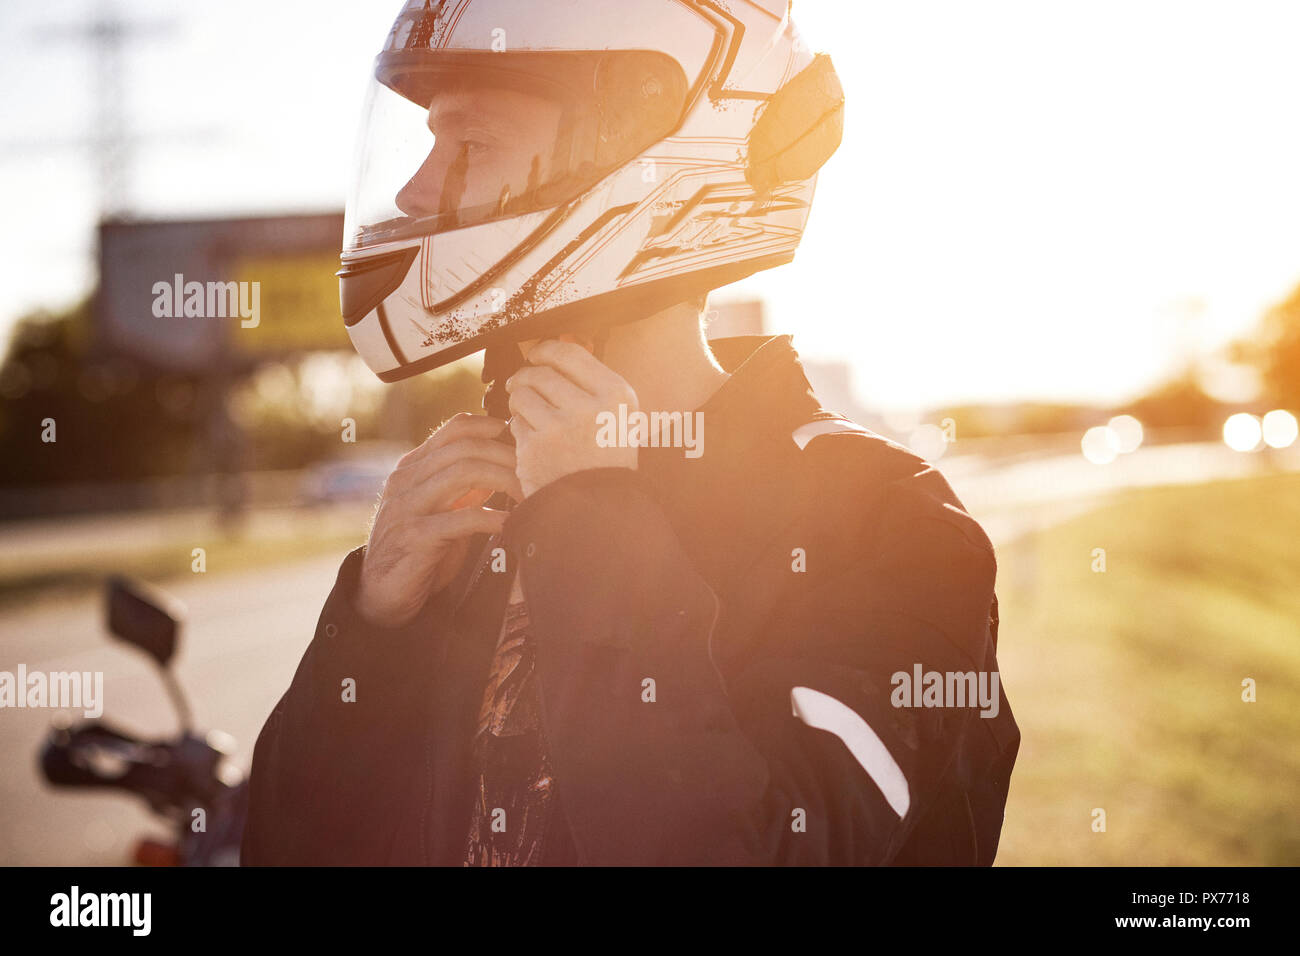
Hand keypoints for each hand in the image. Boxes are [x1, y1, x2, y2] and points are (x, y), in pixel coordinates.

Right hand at [355, 412, 524, 627]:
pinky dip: (492, 519)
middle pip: (465, 448)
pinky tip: (510, 523)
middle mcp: (406, 480)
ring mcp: (407, 507)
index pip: (454, 429)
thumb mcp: (441, 510)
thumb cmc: (419, 550)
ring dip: (504, 480)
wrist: (381, 594)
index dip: (491, 427)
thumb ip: (464, 488)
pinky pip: (461, 519)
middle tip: (533, 471)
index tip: (518, 436)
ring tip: (527, 494)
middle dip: (506, 456)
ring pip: (463, 472)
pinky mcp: (415, 538)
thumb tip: (500, 465)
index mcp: (413, 467)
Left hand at [506, 339, 638, 497]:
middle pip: (540, 372)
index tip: (537, 356)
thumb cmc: (607, 459)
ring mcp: (561, 427)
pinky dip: (518, 429)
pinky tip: (532, 441)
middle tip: (524, 386)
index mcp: (616, 394)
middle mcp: (591, 407)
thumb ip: (590, 382)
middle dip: (526, 377)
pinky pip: (514, 422)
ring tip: (529, 414)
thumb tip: (554, 345)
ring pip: (522, 393)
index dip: (545, 350)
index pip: (569, 353)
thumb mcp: (617, 416)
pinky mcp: (536, 448)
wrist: (600, 509)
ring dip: (519, 401)